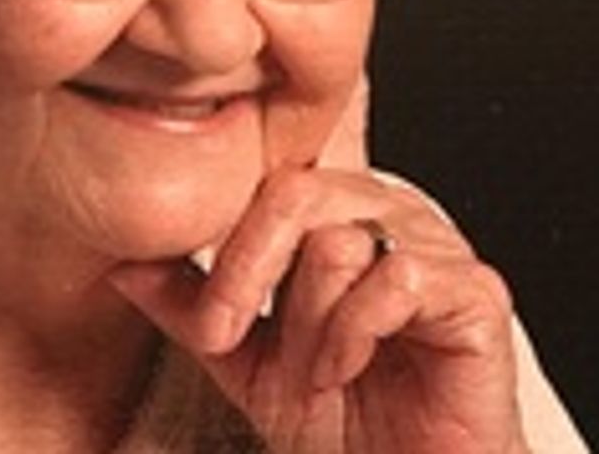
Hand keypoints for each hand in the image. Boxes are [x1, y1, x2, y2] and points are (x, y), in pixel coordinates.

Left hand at [110, 166, 528, 452]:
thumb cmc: (336, 415)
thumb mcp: (242, 356)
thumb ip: (190, 302)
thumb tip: (121, 260)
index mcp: (333, 208)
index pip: (264, 184)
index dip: (230, 254)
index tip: (212, 326)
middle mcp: (383, 208)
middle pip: (296, 193)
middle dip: (253, 275)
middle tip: (237, 340)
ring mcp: (434, 241)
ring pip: (341, 238)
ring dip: (309, 323)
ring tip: (316, 370)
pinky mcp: (476, 289)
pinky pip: (400, 277)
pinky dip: (357, 333)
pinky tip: (351, 368)